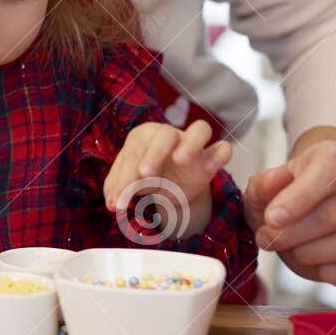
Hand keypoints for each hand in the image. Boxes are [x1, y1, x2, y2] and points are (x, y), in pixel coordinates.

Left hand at [103, 120, 231, 237]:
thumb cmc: (145, 179)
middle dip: (154, 153)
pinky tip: (208, 169)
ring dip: (191, 143)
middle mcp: (169, 134)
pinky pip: (223, 149)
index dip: (125, 175)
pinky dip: (219, 155)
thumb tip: (112, 204)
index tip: (119, 201)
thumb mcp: (127, 185)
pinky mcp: (211, 157)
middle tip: (145, 175)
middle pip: (165, 133)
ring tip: (181, 160)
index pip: (134, 149)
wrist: (170, 188)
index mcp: (143, 136)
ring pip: (200, 129)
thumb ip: (118, 190)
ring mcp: (193, 144)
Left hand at [244, 130, 335, 285]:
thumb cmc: (283, 197)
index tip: (272, 219)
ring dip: (312, 254)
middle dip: (294, 234)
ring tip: (292, 250)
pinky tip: (318, 268)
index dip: (299, 199)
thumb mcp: (263, 188)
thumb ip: (264, 185)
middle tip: (268, 239)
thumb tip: (276, 182)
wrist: (303, 213)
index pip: (329, 172)